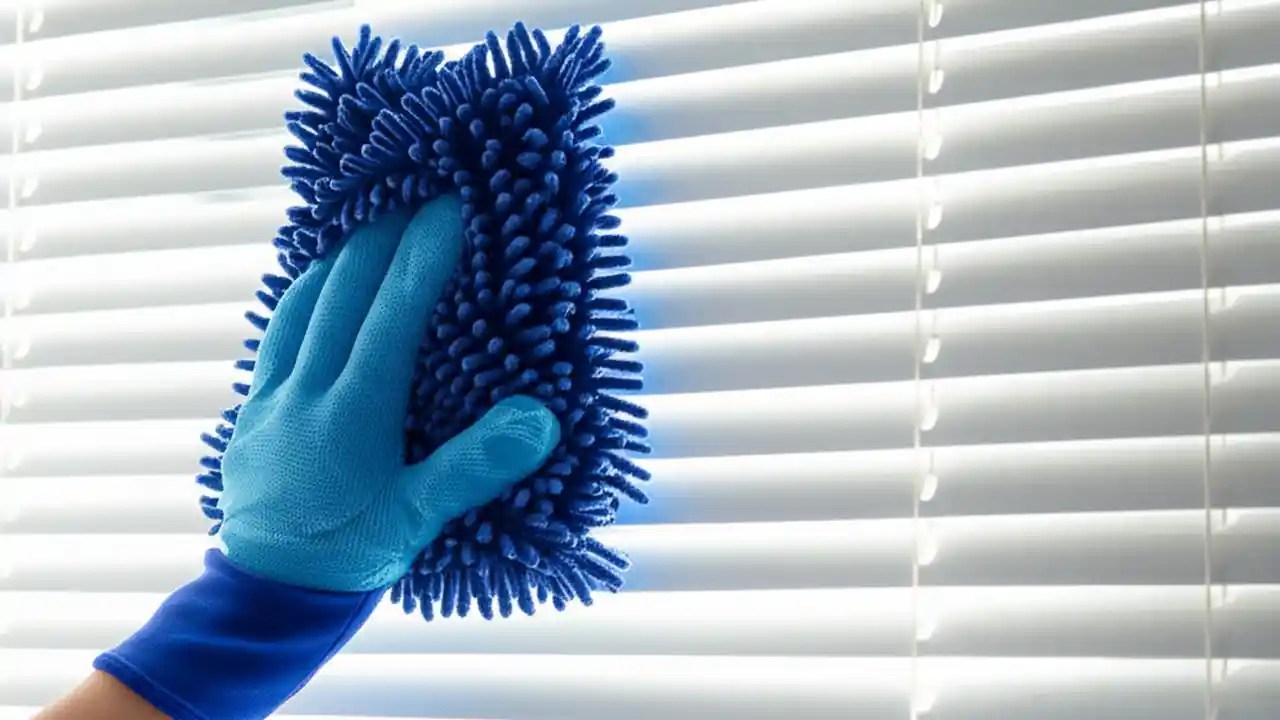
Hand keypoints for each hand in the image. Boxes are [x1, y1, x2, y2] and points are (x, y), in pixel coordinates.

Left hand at [217, 194, 560, 590]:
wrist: (266, 595)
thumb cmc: (353, 554)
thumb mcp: (420, 517)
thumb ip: (476, 465)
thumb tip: (540, 417)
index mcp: (354, 411)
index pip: (394, 310)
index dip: (426, 252)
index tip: (452, 205)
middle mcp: (308, 390)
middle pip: (345, 290)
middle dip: (384, 236)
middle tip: (418, 196)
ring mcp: (272, 396)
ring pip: (301, 303)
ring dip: (339, 256)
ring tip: (370, 225)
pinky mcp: (251, 408)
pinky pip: (275, 333)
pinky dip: (301, 294)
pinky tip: (315, 285)